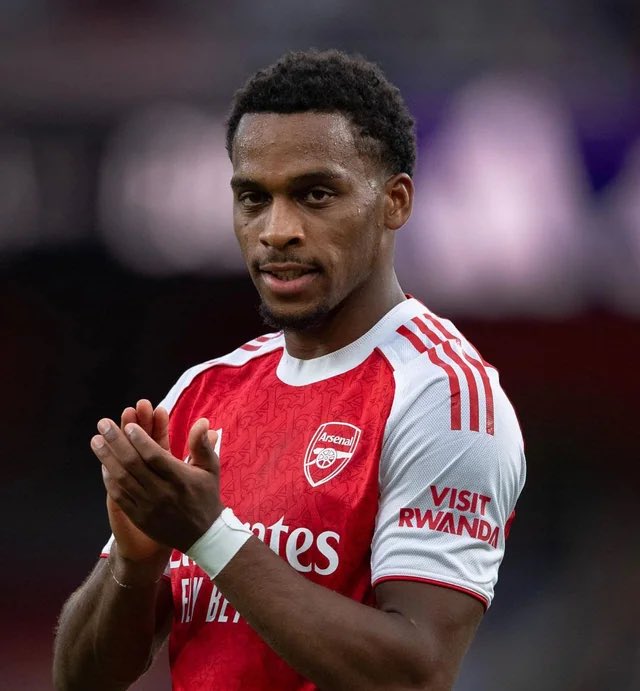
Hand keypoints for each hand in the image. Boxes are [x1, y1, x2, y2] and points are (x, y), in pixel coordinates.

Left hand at [92, 414, 222, 553]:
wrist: (202, 536)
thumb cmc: (206, 496)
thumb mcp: (211, 469)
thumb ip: (203, 445)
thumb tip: (201, 421)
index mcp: (180, 478)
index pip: (155, 456)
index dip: (140, 440)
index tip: (128, 425)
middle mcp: (162, 492)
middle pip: (134, 464)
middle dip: (116, 442)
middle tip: (103, 424)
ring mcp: (148, 506)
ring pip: (122, 479)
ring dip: (106, 458)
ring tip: (96, 440)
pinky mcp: (139, 517)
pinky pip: (119, 496)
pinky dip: (109, 479)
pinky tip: (103, 465)